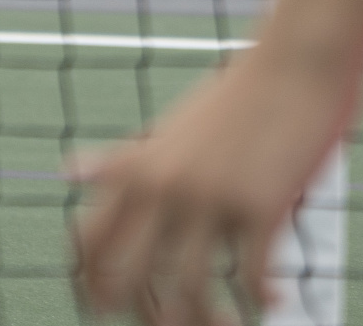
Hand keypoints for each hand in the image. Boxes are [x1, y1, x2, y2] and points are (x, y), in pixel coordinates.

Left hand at [68, 41, 362, 324]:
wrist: (293, 63)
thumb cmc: (234, 97)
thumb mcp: (167, 130)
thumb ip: (123, 161)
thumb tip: (68, 171)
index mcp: (136, 168)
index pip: (86, 243)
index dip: (89, 289)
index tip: (107, 313)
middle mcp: (163, 185)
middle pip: (128, 280)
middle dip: (146, 319)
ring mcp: (210, 196)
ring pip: (190, 293)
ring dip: (208, 324)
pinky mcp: (260, 204)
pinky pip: (251, 278)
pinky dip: (260, 302)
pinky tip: (273, 303)